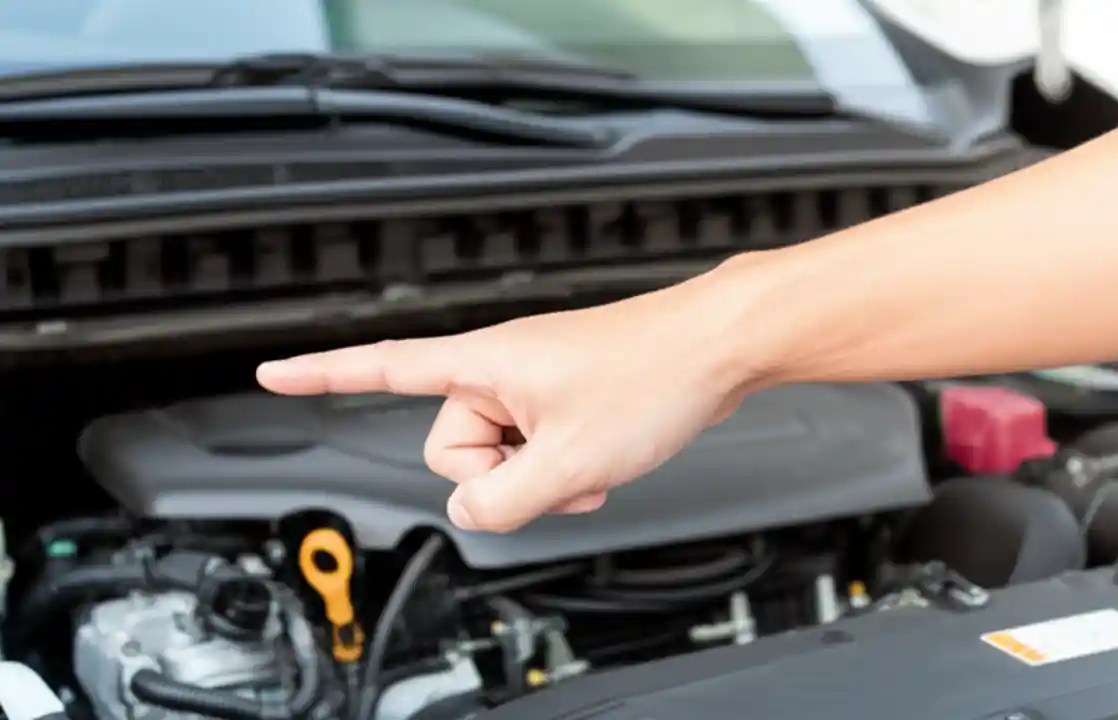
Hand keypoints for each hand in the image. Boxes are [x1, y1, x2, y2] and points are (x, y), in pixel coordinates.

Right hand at [256, 272, 756, 532]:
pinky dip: (564, 467)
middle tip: (557, 465)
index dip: (319, 376)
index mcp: (482, 365)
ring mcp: (534, 384)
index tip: (270, 374)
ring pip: (503, 456)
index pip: (379, 367)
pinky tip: (600, 464)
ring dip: (542, 476)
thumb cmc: (652, 376)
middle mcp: (500, 369)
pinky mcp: (564, 398)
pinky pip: (539, 449)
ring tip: (590, 463)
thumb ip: (501, 502)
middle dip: (502, 475)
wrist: (717, 347)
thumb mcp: (567, 461)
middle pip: (454, 448)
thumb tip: (470, 512)